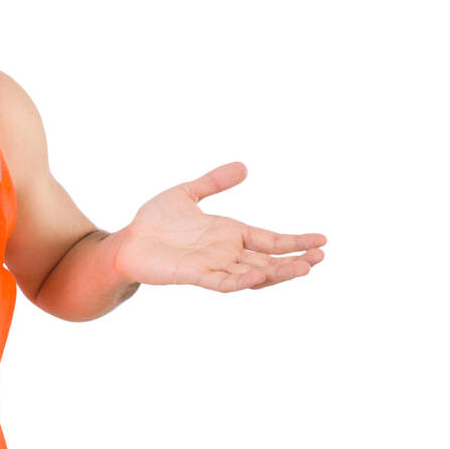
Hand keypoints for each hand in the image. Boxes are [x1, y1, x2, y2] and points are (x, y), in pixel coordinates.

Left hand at [109, 162, 325, 292]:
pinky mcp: (195, 275)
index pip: (271, 240)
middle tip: (321, 258)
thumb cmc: (154, 222)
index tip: (322, 240)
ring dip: (278, 273)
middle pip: (269, 260)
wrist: (127, 241)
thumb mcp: (187, 194)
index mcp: (230, 235)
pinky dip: (241, 280)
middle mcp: (227, 253)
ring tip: (304, 269)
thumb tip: (244, 166)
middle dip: (295, 260)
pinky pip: (223, 282)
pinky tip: (259, 275)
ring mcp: (213, 266)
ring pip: (253, 274)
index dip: (295, 241)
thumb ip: (214, 182)